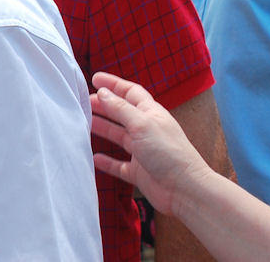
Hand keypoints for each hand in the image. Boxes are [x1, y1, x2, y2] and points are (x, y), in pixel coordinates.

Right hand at [89, 71, 213, 217]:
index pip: (131, 92)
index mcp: (151, 114)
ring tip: (83, 123)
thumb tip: (103, 92)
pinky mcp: (138, 172)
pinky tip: (94, 158)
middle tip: (82, 101)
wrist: (186, 191)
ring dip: (102, 129)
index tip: (94, 78)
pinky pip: (118, 164)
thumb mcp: (142, 124)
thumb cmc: (169, 153)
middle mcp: (146, 131)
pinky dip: (106, 161)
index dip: (113, 84)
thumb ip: (120, 108)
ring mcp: (142, 152)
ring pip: (118, 136)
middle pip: (121, 113)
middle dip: (103, 105)